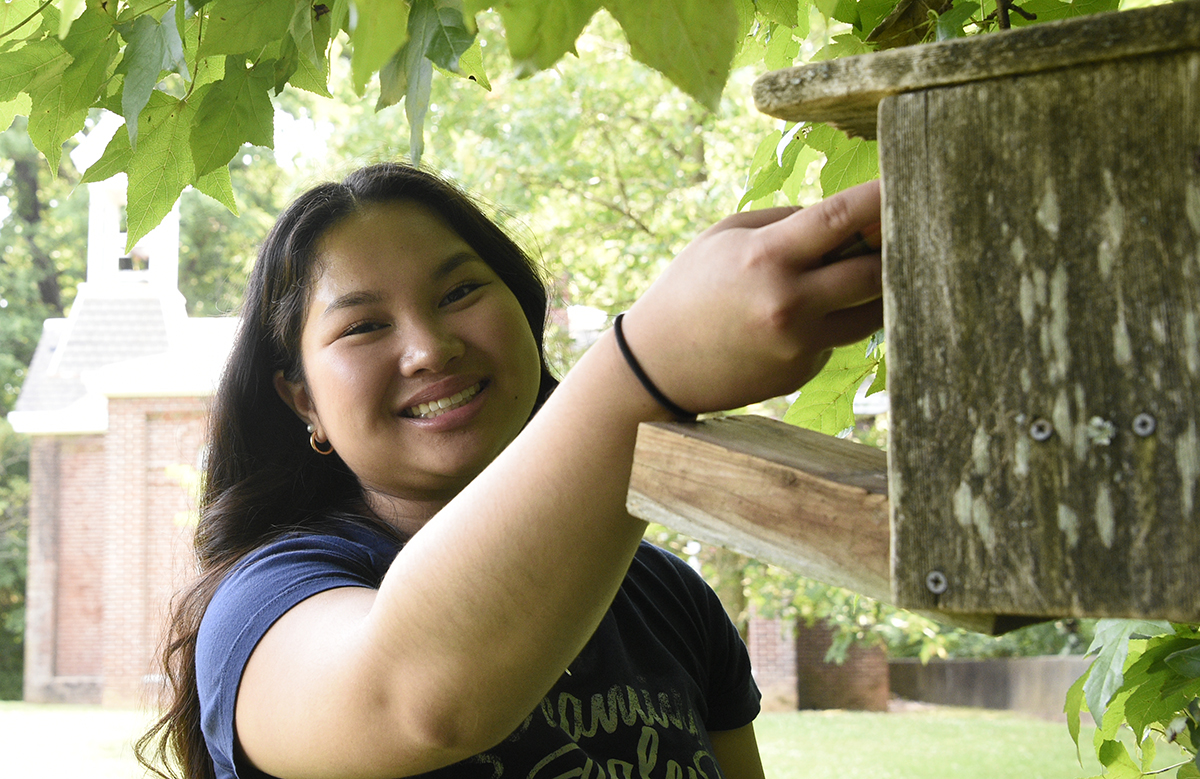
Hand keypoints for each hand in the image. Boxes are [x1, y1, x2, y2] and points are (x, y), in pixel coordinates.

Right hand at [621, 179, 883, 413]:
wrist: (657, 365)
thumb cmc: (690, 288)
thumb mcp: (726, 237)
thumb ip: (787, 223)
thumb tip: (848, 220)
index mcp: (767, 258)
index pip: (840, 218)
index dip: (881, 196)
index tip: (912, 181)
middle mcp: (789, 304)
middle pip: (874, 272)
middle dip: (893, 251)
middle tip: (904, 234)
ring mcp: (798, 345)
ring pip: (871, 314)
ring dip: (875, 291)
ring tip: (861, 272)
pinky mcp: (801, 373)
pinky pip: (838, 340)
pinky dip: (834, 323)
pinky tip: (802, 320)